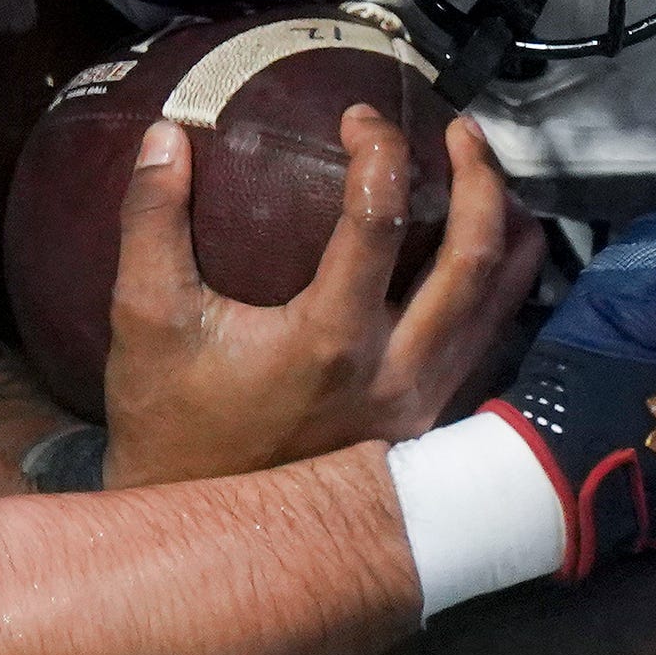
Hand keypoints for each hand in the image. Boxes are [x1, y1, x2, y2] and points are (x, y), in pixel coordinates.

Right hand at [98, 108, 537, 488]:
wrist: (205, 537)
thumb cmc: (174, 427)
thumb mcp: (148, 320)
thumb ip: (152, 222)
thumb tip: (166, 135)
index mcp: (331, 340)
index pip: (380, 218)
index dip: (378, 150)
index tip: (358, 117)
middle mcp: (396, 374)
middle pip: (474, 258)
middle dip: (480, 179)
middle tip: (461, 130)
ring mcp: (422, 406)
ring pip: (498, 306)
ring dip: (507, 232)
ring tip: (493, 179)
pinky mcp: (428, 427)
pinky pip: (488, 345)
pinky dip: (500, 292)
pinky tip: (486, 260)